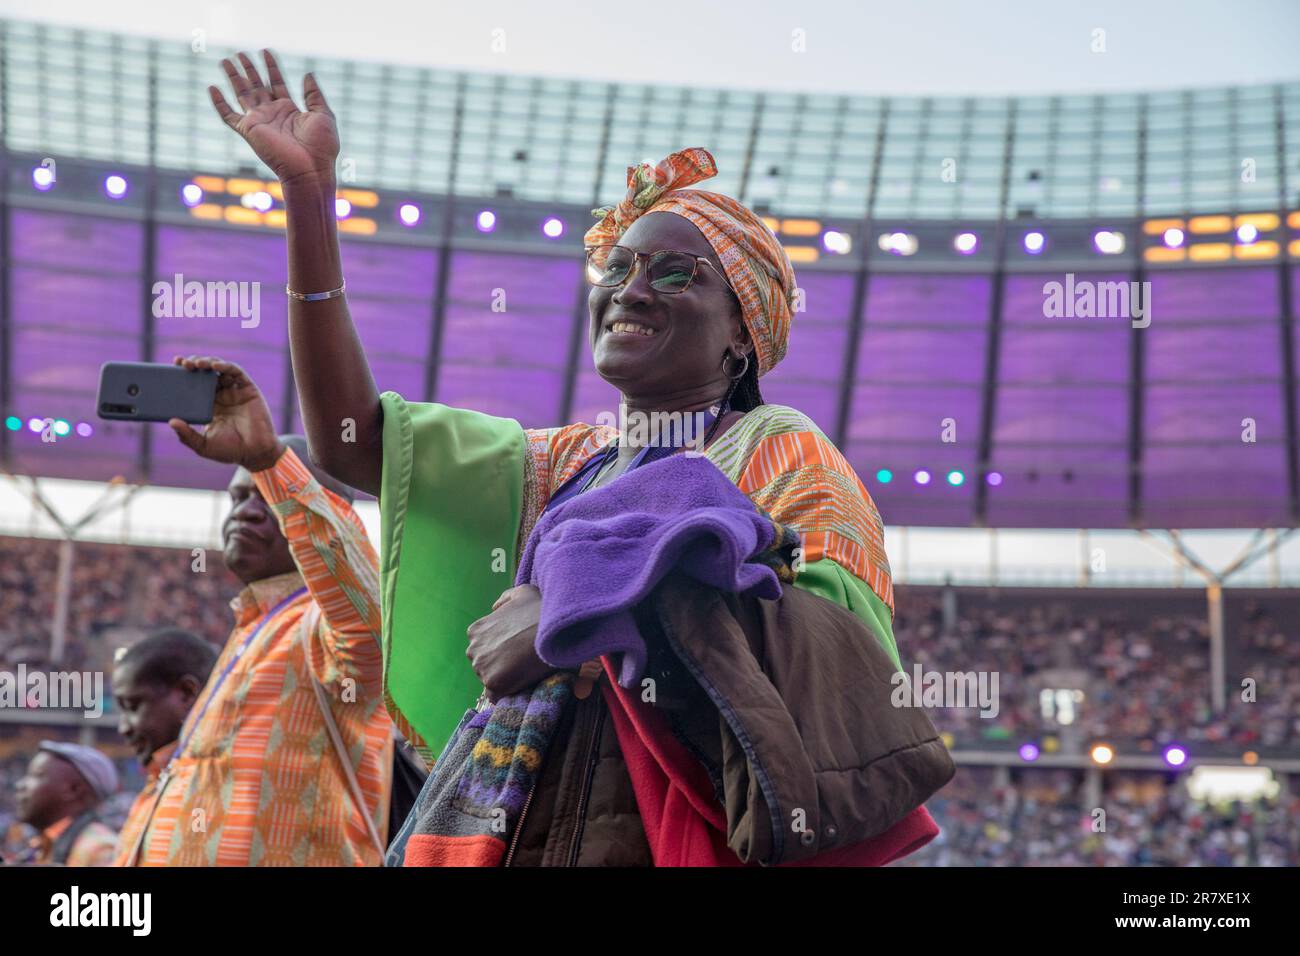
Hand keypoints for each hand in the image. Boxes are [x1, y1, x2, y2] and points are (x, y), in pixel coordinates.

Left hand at [168, 356, 284, 471]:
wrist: (254, 453)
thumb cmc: (230, 451)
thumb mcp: (202, 445)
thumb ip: (186, 435)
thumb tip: (171, 421)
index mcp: (209, 405)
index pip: (194, 383)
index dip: (184, 373)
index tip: (173, 365)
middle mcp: (221, 395)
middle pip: (206, 372)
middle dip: (194, 363)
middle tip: (182, 363)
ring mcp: (235, 391)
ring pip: (220, 368)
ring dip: (208, 362)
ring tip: (197, 363)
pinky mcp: (248, 389)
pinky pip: (236, 372)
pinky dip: (226, 366)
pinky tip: (215, 366)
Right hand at [209, 50, 338, 188]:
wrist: (310, 169)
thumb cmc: (321, 147)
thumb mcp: (323, 114)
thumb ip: (314, 94)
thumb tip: (307, 74)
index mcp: (289, 110)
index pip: (277, 83)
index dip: (271, 67)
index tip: (266, 51)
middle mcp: (272, 114)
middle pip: (256, 86)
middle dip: (249, 69)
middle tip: (240, 53)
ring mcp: (259, 121)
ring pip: (242, 94)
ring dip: (234, 77)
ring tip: (226, 60)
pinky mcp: (249, 130)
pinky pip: (229, 116)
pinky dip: (219, 103)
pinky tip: (212, 88)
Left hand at [466, 585, 554, 701]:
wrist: (554, 630)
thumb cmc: (541, 610)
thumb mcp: (522, 592)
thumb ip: (505, 599)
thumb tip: (495, 608)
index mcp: (476, 630)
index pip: (483, 648)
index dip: (501, 652)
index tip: (517, 651)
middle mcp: (473, 648)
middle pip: (484, 665)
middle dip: (500, 665)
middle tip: (522, 662)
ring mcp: (481, 666)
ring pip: (490, 680)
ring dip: (504, 679)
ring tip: (525, 671)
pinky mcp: (492, 682)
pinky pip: (496, 696)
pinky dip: (507, 693)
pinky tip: (522, 684)